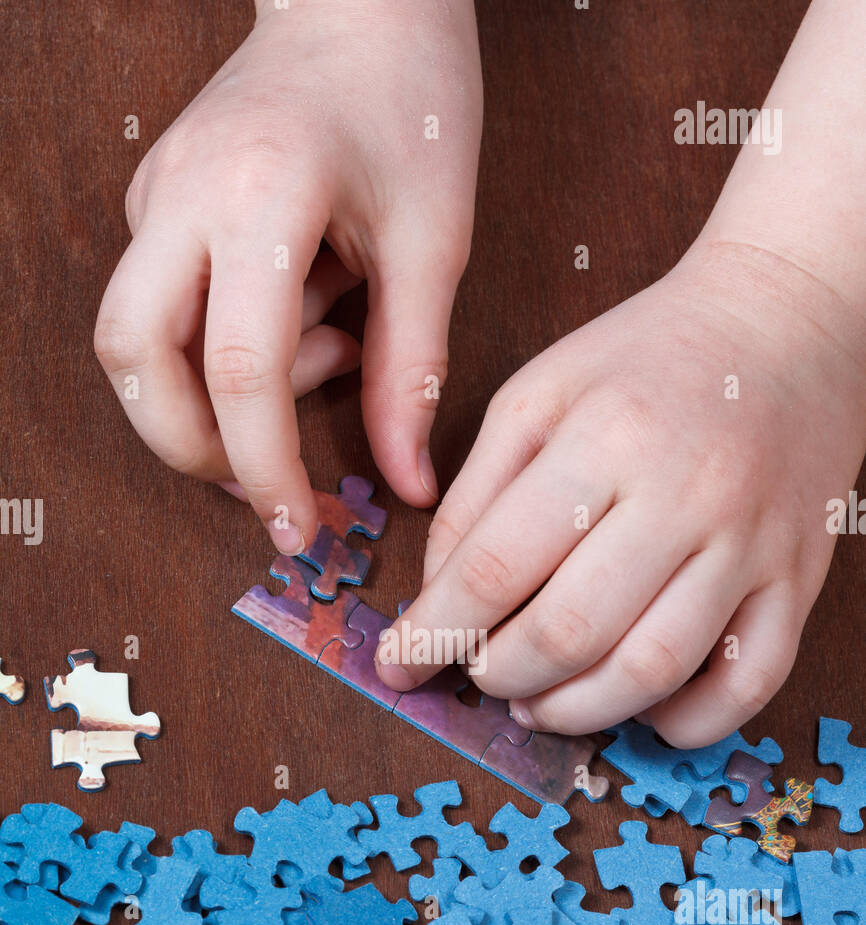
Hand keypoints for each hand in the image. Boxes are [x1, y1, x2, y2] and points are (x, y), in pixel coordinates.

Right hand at [95, 0, 481, 551]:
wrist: (361, 3)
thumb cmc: (410, 103)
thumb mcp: (433, 241)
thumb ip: (413, 370)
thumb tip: (406, 486)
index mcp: (259, 194)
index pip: (238, 368)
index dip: (266, 467)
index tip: (299, 529)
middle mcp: (182, 194)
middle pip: (133, 362)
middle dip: (197, 445)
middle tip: (277, 468)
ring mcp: (156, 195)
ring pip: (129, 342)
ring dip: (209, 398)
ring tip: (323, 346)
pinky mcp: (155, 202)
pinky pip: (162, 308)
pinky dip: (222, 348)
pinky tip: (302, 308)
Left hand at [377, 241, 865, 745]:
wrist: (788, 324)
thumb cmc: (650, 361)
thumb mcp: (539, 392)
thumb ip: (477, 493)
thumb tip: (438, 597)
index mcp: (607, 437)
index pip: (500, 565)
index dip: (435, 630)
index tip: (397, 665)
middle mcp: (685, 496)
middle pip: (572, 631)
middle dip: (502, 675)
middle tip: (481, 674)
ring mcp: (750, 545)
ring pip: (653, 671)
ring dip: (577, 711)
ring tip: (540, 704)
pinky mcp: (798, 580)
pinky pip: (747, 684)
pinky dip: (686, 724)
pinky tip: (642, 711)